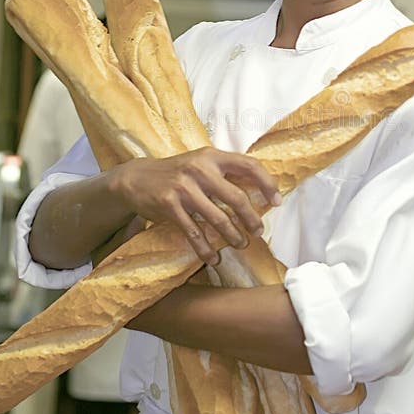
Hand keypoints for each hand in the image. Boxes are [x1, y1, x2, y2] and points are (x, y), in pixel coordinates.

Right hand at [110, 147, 280, 262]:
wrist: (136, 178)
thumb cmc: (177, 173)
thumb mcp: (200, 163)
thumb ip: (224, 172)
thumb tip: (259, 192)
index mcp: (211, 156)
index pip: (249, 165)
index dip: (267, 183)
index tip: (276, 201)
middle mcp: (199, 169)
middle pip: (236, 198)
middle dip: (251, 219)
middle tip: (258, 232)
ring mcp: (183, 187)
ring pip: (217, 219)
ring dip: (232, 236)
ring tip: (239, 245)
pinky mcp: (169, 205)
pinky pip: (193, 232)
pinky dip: (205, 249)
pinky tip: (212, 257)